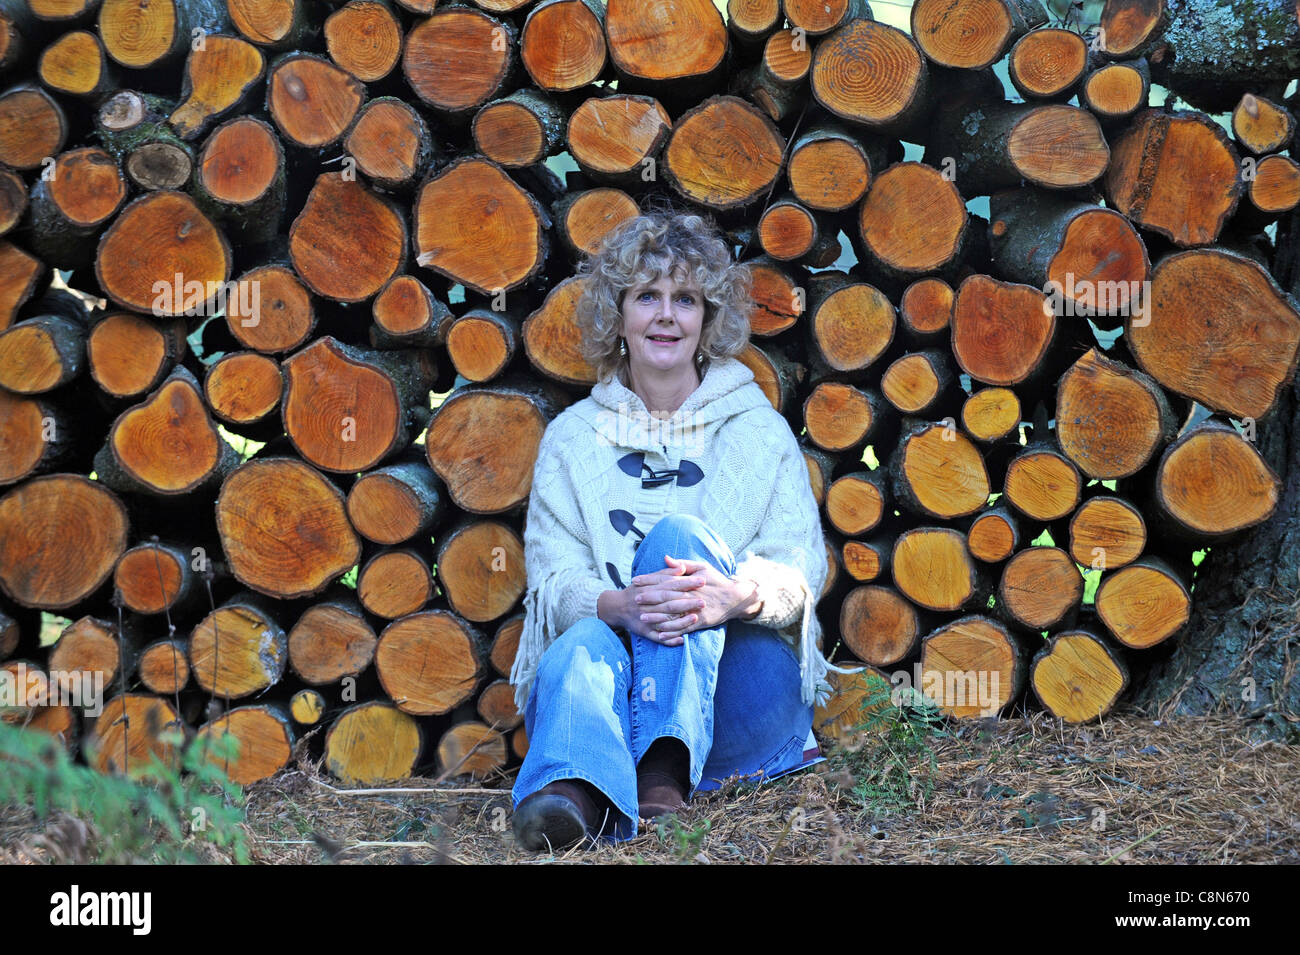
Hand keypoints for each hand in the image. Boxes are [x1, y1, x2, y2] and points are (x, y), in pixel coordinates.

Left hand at [631, 556, 753, 642]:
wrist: (735, 597)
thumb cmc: (717, 581)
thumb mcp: (702, 567)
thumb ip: (683, 564)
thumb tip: (666, 558)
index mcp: (689, 581)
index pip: (665, 580)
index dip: (649, 580)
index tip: (636, 580)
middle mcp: (690, 596)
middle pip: (666, 597)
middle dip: (649, 599)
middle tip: (635, 599)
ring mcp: (694, 610)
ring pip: (673, 615)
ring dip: (657, 617)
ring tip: (642, 619)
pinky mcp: (700, 622)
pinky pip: (683, 628)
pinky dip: (672, 633)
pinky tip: (660, 635)